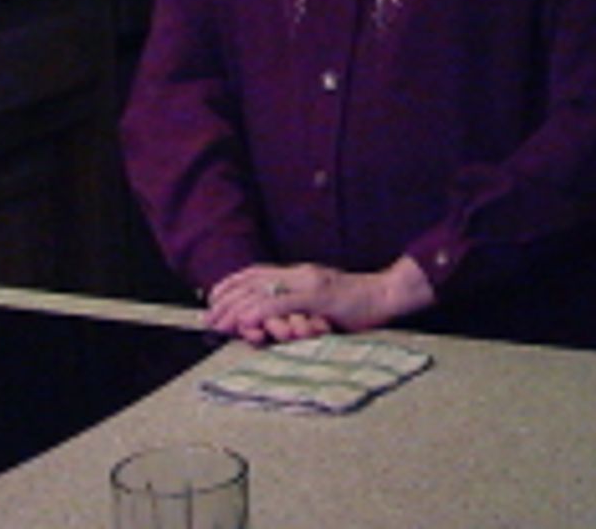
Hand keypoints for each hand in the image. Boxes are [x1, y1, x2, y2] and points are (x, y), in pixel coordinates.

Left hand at [205, 256, 434, 345]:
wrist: (387, 294)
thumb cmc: (357, 303)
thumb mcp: (322, 301)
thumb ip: (300, 305)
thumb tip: (276, 318)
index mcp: (300, 274)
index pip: (256, 272)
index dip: (231, 283)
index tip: (213, 297)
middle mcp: (300, 274)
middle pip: (253, 281)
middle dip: (226, 298)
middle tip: (208, 317)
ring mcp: (308, 284)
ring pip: (262, 291)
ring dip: (236, 307)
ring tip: (219, 322)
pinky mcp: (318, 298)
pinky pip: (282, 303)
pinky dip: (260, 311)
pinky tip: (246, 320)